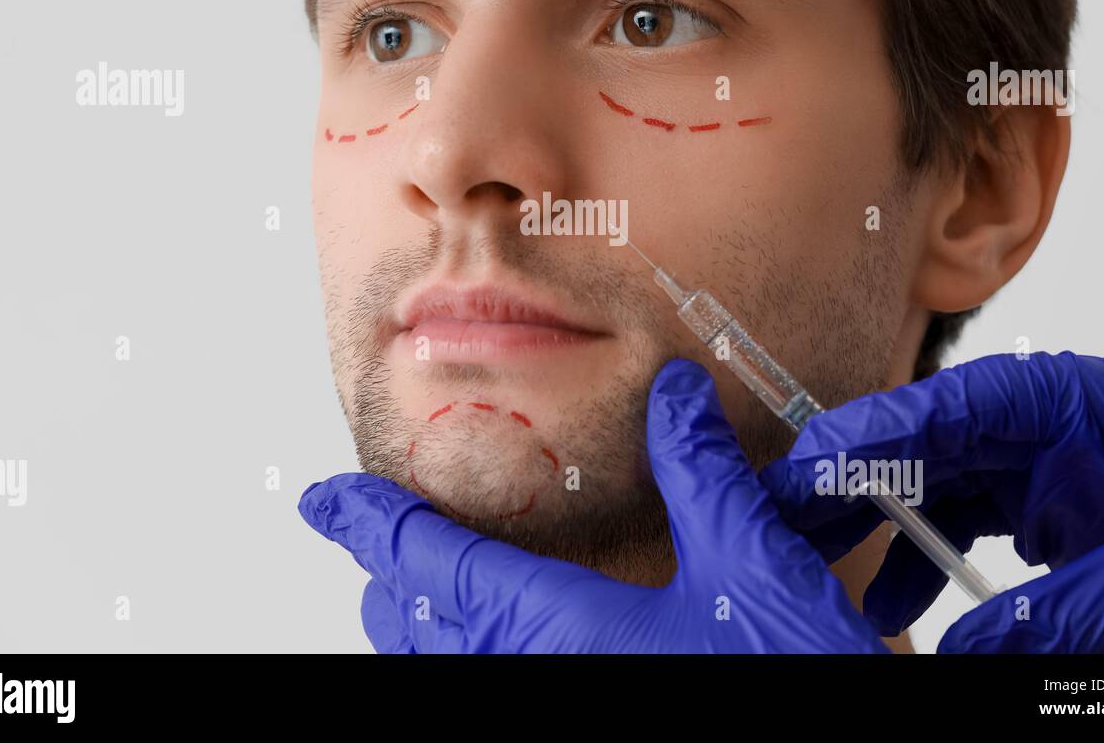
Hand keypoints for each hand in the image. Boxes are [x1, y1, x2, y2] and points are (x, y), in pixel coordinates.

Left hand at [298, 358, 887, 652]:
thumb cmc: (780, 675)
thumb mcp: (750, 564)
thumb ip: (703, 473)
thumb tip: (677, 393)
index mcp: (554, 627)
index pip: (430, 561)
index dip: (369, 523)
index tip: (322, 500)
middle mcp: (533, 678)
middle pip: (419, 630)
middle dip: (387, 581)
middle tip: (364, 551)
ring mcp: (556, 710)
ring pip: (448, 674)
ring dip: (417, 633)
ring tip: (400, 606)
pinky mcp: (579, 726)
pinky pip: (493, 692)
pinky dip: (464, 664)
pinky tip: (503, 653)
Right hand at [759, 352, 1103, 652]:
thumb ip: (1054, 616)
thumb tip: (957, 646)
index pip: (975, 399)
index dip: (886, 426)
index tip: (818, 462)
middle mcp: (1082, 431)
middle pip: (949, 437)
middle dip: (871, 476)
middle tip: (800, 513)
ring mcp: (1075, 476)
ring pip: (956, 484)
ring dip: (894, 527)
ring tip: (844, 570)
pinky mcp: (1073, 522)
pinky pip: (982, 528)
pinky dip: (934, 562)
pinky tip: (902, 601)